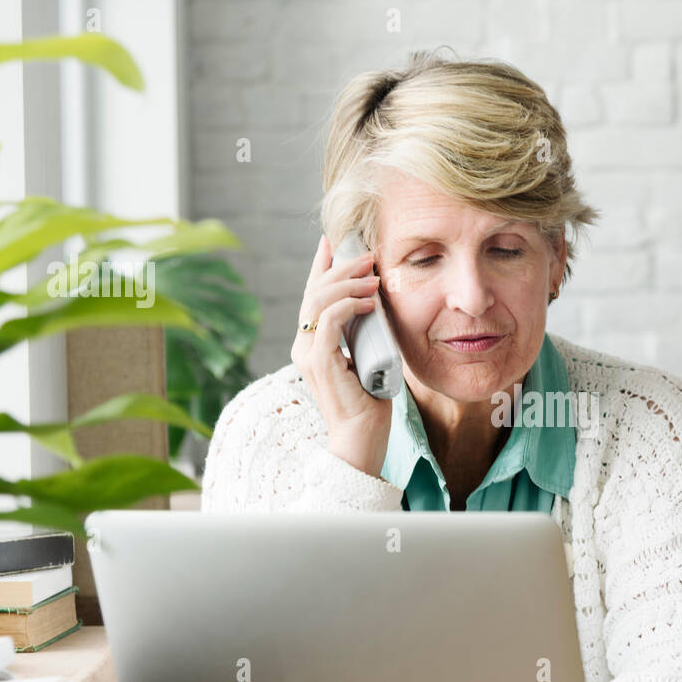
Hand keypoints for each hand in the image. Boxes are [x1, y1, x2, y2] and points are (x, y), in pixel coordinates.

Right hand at [291, 235, 393, 476]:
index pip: (313, 296)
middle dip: (341, 268)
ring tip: (374, 278)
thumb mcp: (369, 356)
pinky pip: (328, 321)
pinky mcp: (319, 362)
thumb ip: (364, 332)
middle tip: (368, 256)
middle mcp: (304, 346)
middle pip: (314, 292)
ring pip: (318, 301)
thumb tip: (376, 303)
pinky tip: (369, 302)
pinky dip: (348, 305)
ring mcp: (308, 354)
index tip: (334, 242)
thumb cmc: (370, 402)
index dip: (322, 266)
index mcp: (313, 344)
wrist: (363, 438)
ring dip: (348, 283)